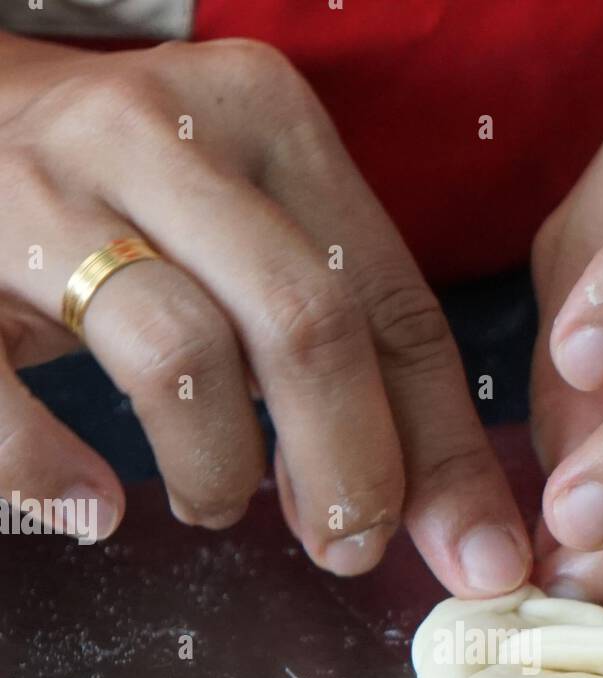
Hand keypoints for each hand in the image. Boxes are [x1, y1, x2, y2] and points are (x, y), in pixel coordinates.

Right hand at [0, 33, 529, 592]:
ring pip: (178, 354)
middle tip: (348, 549)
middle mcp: (161, 135)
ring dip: (218, 469)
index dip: (443, 447)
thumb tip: (446, 513)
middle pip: (303, 325)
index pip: (392, 304)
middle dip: (350, 468)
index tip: (476, 553)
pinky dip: (51, 472)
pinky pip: (3, 394)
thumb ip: (352, 343)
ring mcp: (43, 189)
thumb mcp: (259, 230)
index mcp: (265, 120)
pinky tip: (92, 507)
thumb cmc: (137, 194)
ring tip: (217, 504)